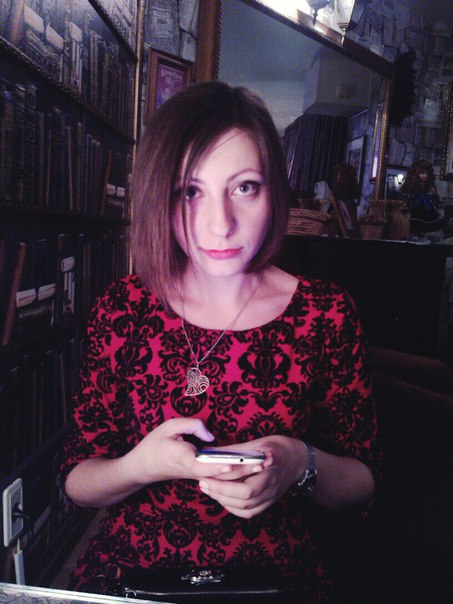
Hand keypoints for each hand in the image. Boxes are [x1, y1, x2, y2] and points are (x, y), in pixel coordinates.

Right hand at [123, 418, 265, 485]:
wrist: (143, 467)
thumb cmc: (155, 444)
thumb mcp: (168, 426)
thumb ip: (191, 425)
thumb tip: (211, 435)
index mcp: (183, 458)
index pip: (204, 465)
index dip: (220, 465)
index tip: (234, 463)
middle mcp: (193, 470)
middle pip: (221, 474)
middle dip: (242, 469)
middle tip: (264, 463)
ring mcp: (198, 475)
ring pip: (223, 478)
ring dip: (243, 472)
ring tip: (264, 464)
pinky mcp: (201, 475)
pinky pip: (220, 476)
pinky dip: (236, 472)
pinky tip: (252, 466)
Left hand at [198, 436, 306, 517]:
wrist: (297, 460)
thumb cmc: (275, 447)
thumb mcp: (257, 443)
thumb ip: (235, 451)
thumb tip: (210, 453)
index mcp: (270, 466)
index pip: (246, 481)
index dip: (223, 481)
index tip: (206, 475)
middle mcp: (271, 484)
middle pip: (245, 497)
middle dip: (221, 492)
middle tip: (203, 483)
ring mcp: (271, 496)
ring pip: (246, 508)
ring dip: (224, 500)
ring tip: (208, 489)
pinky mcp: (269, 503)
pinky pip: (250, 512)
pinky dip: (233, 508)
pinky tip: (222, 498)